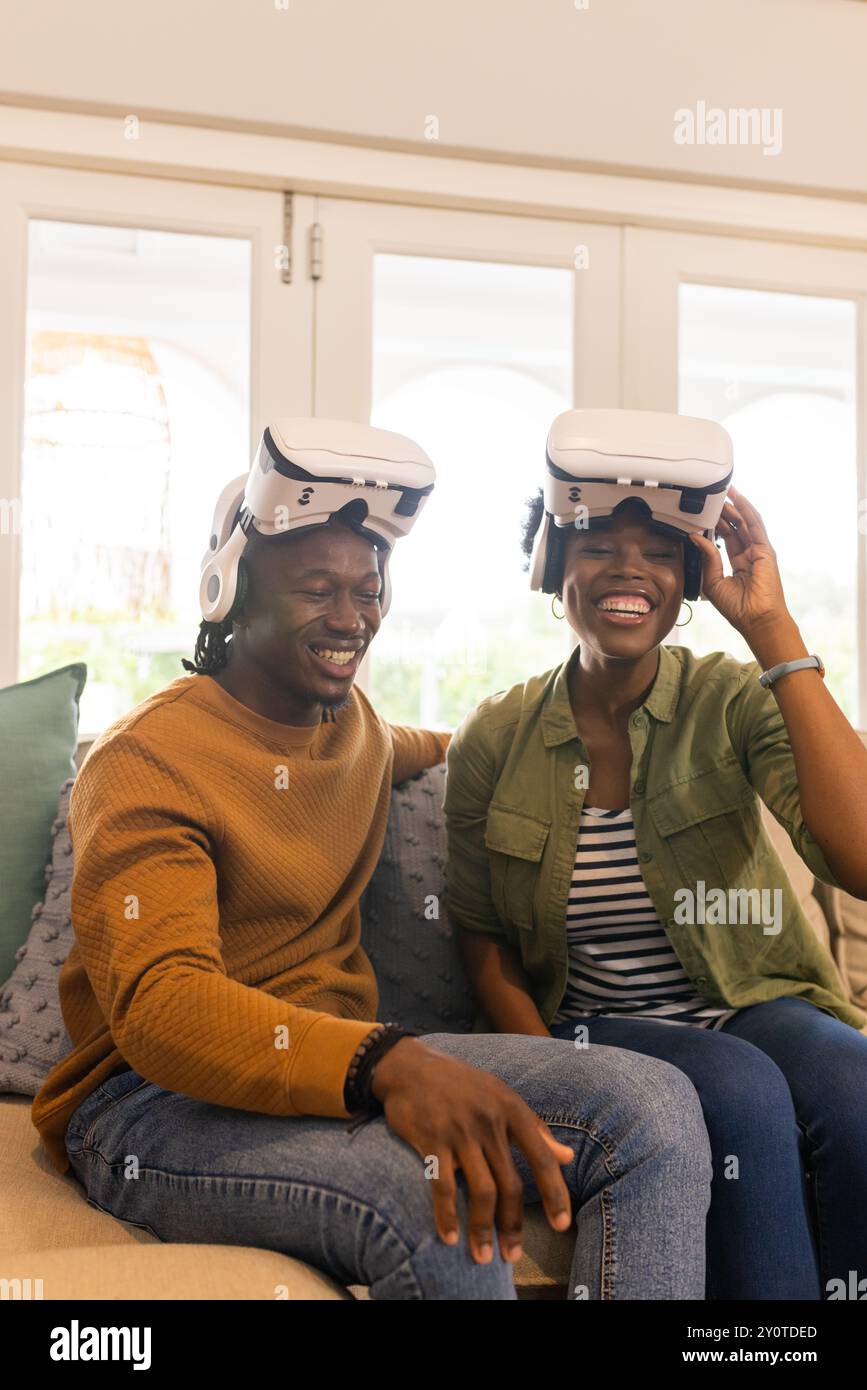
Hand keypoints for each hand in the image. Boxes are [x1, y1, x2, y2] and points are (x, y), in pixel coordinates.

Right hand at [370, 1037, 574, 1264]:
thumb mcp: (502, 1097)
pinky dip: (447, 1215)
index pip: (542, 1157)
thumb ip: (535, 1128)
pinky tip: (450, 1237)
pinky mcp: (431, 1140)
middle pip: (510, 1184)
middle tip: (511, 1255)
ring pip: (480, 1191)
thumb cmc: (462, 1085)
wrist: (411, 1066)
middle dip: (512, 1225)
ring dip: (482, 1229)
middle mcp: (489, 1121)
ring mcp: (460, 1131)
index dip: (554, 1193)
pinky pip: (443, 1186)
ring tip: (482, 1256)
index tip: (561, 1225)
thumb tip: (568, 1158)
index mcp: (511, 1109)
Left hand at [687, 484, 790, 637]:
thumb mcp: (713, 582)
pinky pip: (755, 524)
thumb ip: (707, 558)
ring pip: (745, 522)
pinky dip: (746, 509)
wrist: (756, 619)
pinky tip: (738, 498)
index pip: (727, 539)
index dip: (716, 526)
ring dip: (735, 506)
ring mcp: (759, 551)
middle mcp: (750, 556)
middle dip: (724, 512)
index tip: (704, 515)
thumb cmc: (738, 608)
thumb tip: (697, 537)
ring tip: (725, 491)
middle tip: (712, 497)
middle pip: (736, 527)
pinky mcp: (765, 550)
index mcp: (738, 565)